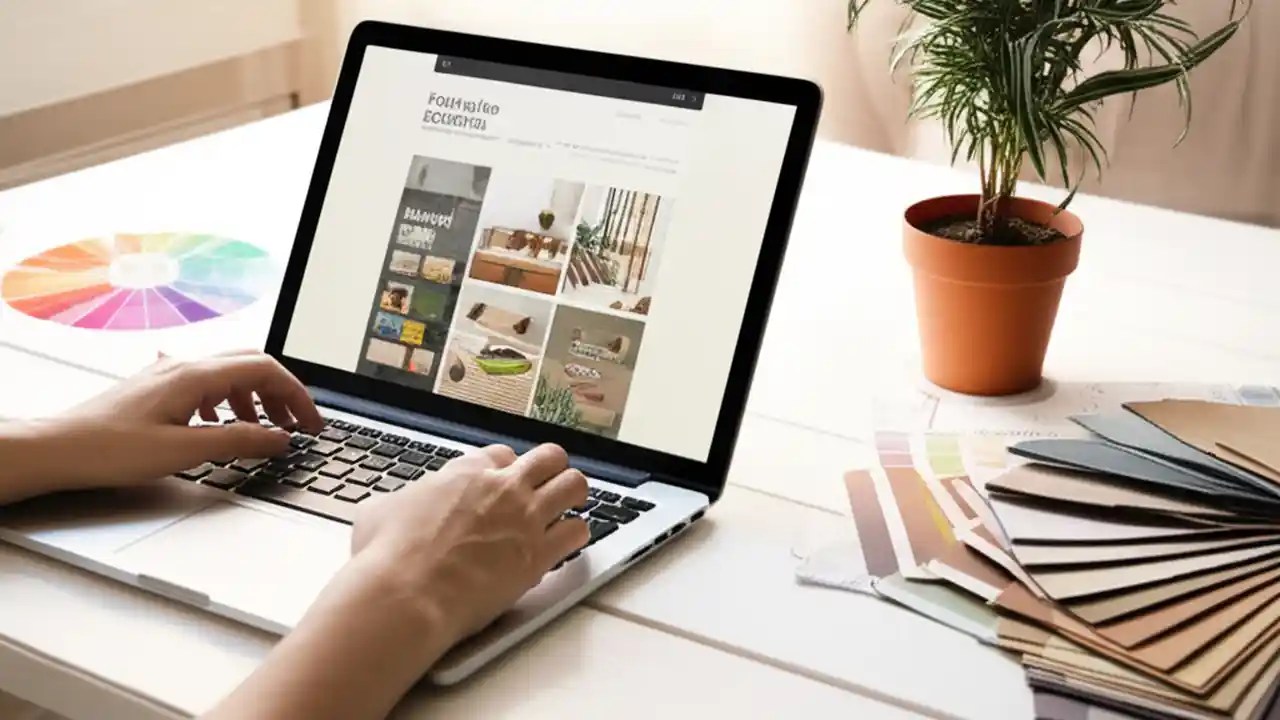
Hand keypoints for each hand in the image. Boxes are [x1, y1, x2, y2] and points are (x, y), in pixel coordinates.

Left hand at [40, 351, 321, 490]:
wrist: (58, 448)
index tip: (312, 422)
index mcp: (196, 376)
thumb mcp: (185, 451)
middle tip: (298, 424)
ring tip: (266, 428)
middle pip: (252, 365)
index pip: (266, 370)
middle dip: (282, 393)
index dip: (297, 395)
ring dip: (257, 398)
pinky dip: (230, 401)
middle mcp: (184, 367)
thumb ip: (239, 441)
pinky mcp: (158, 388)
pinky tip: (223, 424)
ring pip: (230, 373)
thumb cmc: (110, 449)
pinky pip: (207, 384)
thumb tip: (280, 438)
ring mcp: (169, 374)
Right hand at [204, 443, 589, 719]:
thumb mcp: (378, 511)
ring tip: (571, 504)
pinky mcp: (539, 554)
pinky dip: (576, 534)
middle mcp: (501, 488)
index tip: (504, 479)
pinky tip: (568, 541)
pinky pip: (578, 532)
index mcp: (464, 472)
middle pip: (548, 457)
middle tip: (550, 482)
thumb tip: (391, 507)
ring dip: (574, 493)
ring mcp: (525, 518)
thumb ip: (397, 501)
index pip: (500, 454)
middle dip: (551, 467)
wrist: (407, 592)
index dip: (504, 467)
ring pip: (573, 485)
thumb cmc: (387, 557)